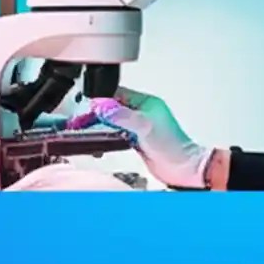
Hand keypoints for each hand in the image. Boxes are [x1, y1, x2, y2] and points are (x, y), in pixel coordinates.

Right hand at [68, 89, 212, 188]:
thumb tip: (102, 106)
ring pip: (114, 120)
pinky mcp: (137, 140)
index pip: (118, 94)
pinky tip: (100, 138)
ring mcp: (140, 126)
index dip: (101, 100)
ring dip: (100, 123)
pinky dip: (107, 135)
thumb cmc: (173, 147)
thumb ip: (122, 116)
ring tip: (84, 127)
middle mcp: (143, 112)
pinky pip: (117, 133)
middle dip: (97, 112)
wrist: (182, 169)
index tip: (88, 107)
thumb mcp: (144, 127)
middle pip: (113, 107)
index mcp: (147, 103)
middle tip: (81, 120)